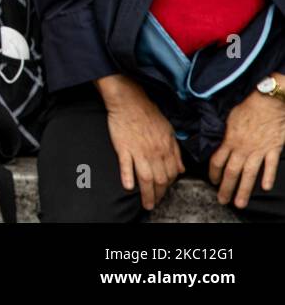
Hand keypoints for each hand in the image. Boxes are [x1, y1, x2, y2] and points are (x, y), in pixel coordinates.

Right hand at [97, 74, 184, 209]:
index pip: (171, 174)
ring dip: (147, 194)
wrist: (130, 100)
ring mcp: (139, 151)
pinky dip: (128, 177)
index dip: (169, 186)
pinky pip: (126, 166)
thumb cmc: (149, 113)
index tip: (164, 191)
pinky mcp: (124, 148)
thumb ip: (175, 152)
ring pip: (146, 178)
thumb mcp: (169, 131)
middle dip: (159, 195)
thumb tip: (181, 169)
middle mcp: (155, 152)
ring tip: (146, 204)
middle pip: (160, 180)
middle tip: (155, 203)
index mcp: (167, 148)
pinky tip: (128, 187)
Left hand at [208, 83, 284, 208]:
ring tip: (239, 203)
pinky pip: (270, 166)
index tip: (212, 181)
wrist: (267, 100)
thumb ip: (223, 133)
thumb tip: (215, 141)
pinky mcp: (273, 149)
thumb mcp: (228, 118)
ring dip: (243, 190)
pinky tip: (265, 187)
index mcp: (229, 140)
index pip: (216, 161)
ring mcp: (258, 150)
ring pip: (249, 174)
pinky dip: (268, 177)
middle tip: (222, 200)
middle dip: (225, 188)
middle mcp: (242, 148)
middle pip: (231, 172)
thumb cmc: (246, 106)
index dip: (213, 173)